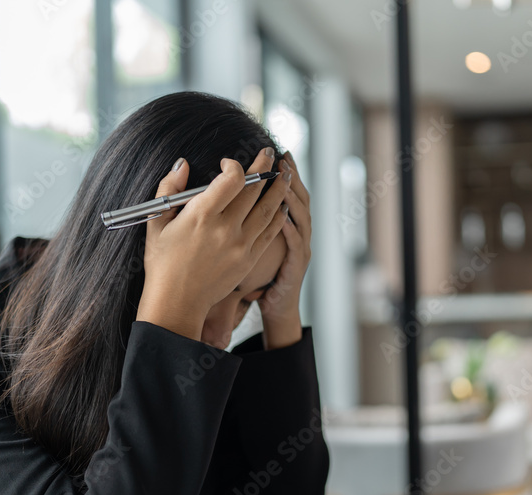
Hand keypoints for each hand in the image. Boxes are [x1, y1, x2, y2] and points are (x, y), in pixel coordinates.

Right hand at [136, 147, 289, 340]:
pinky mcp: (249, 259)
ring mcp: (241, 245)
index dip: (235, 165)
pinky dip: (278, 216)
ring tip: (286, 173)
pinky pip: (270, 232)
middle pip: (254, 190)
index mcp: (202, 216)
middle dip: (264, 167)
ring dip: (279, 188)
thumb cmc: (163, 262)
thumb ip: (170, 189)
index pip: (232, 179)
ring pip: (268, 209)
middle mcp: (225, 229)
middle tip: (269, 153)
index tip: (229, 163)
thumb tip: (183, 163)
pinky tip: (282, 205)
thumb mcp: (157, 222)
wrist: (176, 302)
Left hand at [258, 152, 311, 348]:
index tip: (276, 153)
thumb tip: (230, 195)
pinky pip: (297, 243)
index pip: (286, 191)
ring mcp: (300, 247)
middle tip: (282, 158)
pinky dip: (291, 229)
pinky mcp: (297, 264)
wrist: (275, 304)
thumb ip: (246, 217)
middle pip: (298, 197)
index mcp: (285, 224)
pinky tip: (284, 217)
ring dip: (293, 197)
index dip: (283, 172)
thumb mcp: (252, 240)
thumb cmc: (262, 273)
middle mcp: (298, 231)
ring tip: (284, 180)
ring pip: (301, 216)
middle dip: (291, 176)